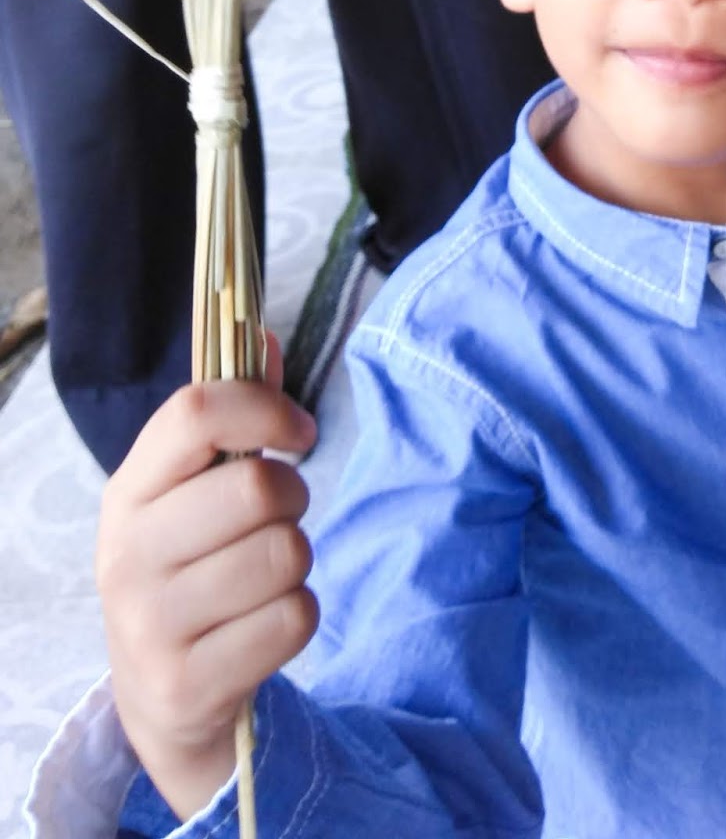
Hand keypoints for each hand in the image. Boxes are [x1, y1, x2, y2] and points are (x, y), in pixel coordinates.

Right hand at [97, 333, 318, 819]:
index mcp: (129, 489)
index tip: (299, 430)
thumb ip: (236, 412)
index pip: (197, 411)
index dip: (267, 408)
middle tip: (277, 518)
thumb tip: (260, 333)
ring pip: (285, 554)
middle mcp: (126, 554)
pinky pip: (294, 619)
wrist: (163, 692)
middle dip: (294, 496)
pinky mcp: (187, 684)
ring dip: (298, 560)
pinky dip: (297, 617)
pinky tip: (261, 626)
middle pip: (259, 487)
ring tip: (264, 574)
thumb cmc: (194, 563)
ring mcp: (149, 625)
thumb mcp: (197, 489)